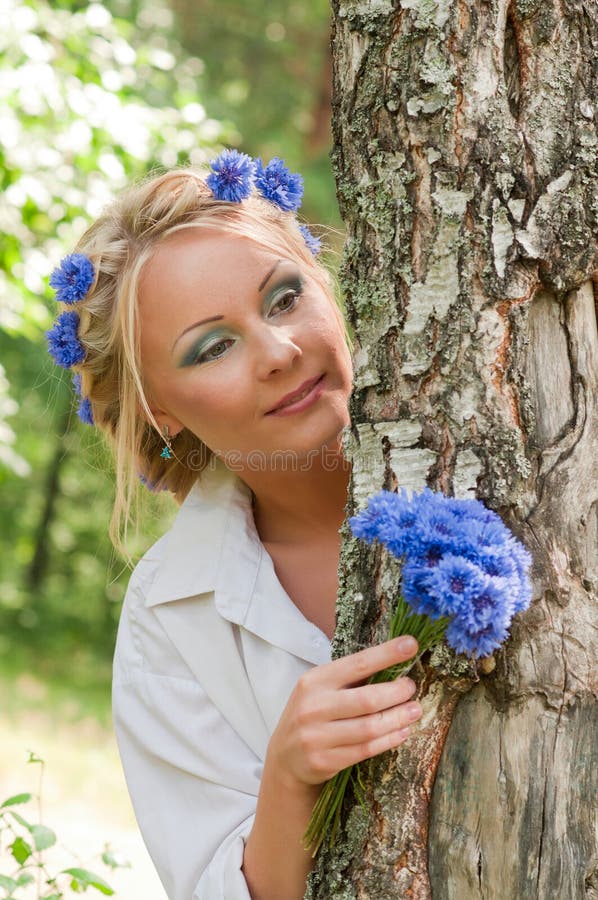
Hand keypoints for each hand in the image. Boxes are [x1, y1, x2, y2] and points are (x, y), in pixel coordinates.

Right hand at [267, 636, 421, 788]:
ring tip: (415, 711)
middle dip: (397, 692)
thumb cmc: (312, 714)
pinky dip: (389, 740)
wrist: (285, 757)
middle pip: (367, 699)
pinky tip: (402, 732)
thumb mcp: (320, 689)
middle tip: (411, 688)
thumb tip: (393, 664)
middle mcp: (313, 706)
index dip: (387, 654)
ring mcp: (316, 736)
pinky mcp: (324, 761)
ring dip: (398, 718)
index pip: (357, 663)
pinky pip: (366, 749)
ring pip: (370, 727)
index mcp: (314, 680)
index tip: (411, 645)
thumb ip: (349, 679)